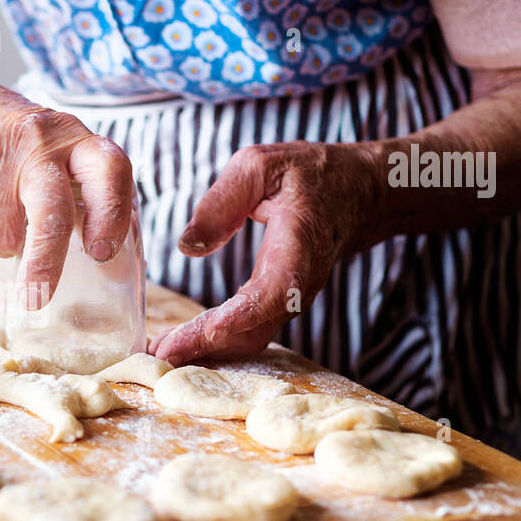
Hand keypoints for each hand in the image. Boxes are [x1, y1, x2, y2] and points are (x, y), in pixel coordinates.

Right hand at [0, 74, 134, 308]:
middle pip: (52, 213)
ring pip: (3, 237)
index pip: (109, 172)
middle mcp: (38, 141)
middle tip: (36, 297)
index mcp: (73, 138)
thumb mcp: (52, 151)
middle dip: (45, 263)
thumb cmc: (7, 144)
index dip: (111, 216)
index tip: (100, 252)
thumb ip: (77, 193)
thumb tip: (100, 262)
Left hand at [151, 141, 384, 364]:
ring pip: (252, 336)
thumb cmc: (308, 174)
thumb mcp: (260, 166)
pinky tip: (184, 342)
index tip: (209, 330)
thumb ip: (222, 200)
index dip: (242, 314)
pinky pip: (251, 330)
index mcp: (299, 244)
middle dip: (208, 344)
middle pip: (256, 327)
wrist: (360, 193)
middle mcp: (299, 282)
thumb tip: (188, 246)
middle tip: (160, 353)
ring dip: (208, 350)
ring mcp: (292, 297)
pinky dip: (218, 341)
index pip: (274, 291)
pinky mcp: (281, 303)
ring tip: (162, 354)